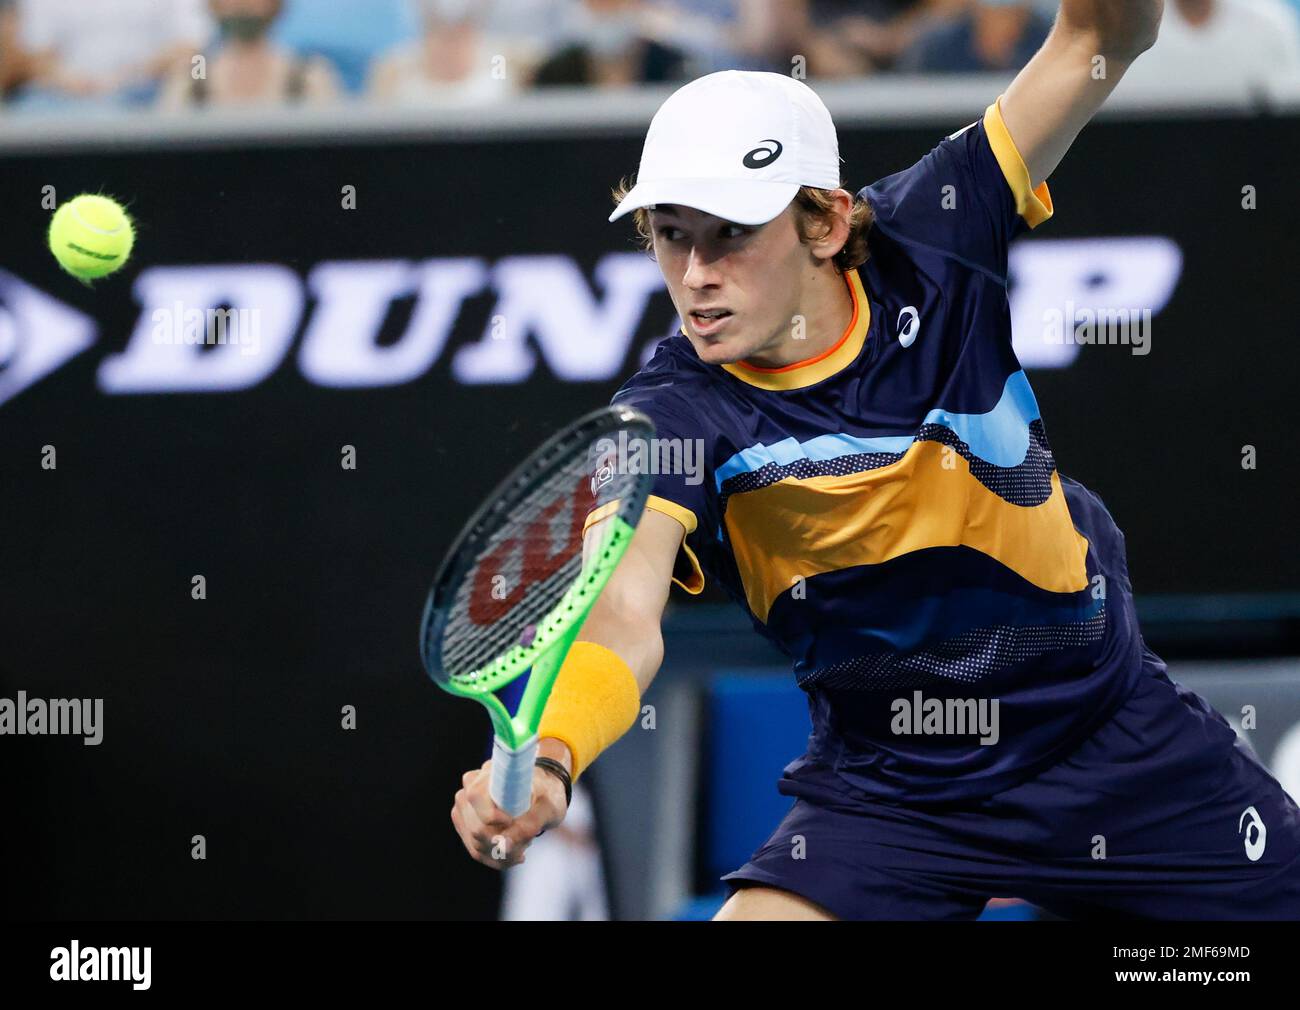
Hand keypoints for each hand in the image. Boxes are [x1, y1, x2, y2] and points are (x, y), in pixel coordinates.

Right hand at [450, 760, 568, 869]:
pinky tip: (514, 853)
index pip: (476, 796)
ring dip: (501, 854)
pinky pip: (475, 849)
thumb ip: (529, 823)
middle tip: (527, 843)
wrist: (542, 791)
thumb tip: (504, 846)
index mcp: (491, 772)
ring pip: (474, 842)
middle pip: (475, 827)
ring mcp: (465, 805)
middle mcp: (471, 786)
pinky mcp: (466, 822)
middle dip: (503, 844)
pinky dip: (495, 857)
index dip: (490, 816)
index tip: (512, 822)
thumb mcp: (548, 807)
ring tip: (523, 847)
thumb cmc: (547, 793)